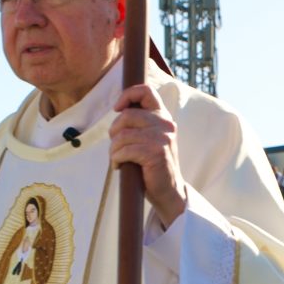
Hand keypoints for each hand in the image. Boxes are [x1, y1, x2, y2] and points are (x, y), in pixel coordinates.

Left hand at [110, 84, 187, 225]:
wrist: (169, 191)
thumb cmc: (153, 165)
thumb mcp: (149, 138)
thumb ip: (140, 123)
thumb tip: (118, 110)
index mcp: (163, 117)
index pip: (146, 91)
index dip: (127, 95)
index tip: (117, 109)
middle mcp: (165, 124)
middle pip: (127, 115)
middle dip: (114, 131)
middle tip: (115, 145)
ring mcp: (162, 139)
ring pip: (123, 135)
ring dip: (114, 149)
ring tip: (117, 158)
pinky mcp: (156, 154)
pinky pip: (125, 150)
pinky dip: (117, 159)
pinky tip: (120, 166)